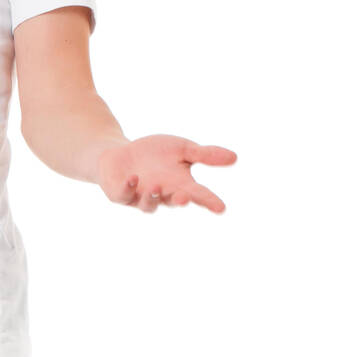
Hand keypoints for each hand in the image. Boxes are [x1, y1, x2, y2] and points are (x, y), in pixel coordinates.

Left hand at [97, 135, 236, 212]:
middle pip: (174, 201)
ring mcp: (140, 197)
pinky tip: (133, 178)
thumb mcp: (183, 149)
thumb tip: (234, 157)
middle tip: (186, 197)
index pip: (199, 195)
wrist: (122, 153)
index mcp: (181, 185)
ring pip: (148, 203)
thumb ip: (204, 155)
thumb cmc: (155, 153)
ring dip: (153, 196)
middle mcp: (162, 194)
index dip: (209, 202)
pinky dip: (129, 188)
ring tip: (156, 186)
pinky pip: (124, 194)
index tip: (220, 207)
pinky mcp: (121, 194)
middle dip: (180, 200)